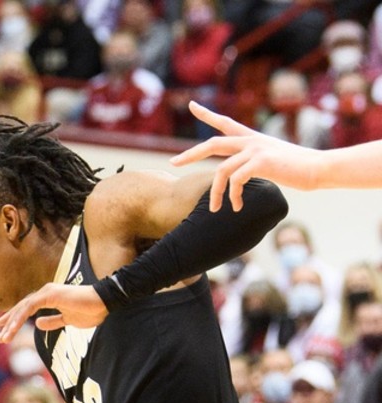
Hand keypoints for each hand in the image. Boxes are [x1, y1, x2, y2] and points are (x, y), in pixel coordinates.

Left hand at [0, 283, 107, 342]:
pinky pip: (30, 307)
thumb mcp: (68, 320)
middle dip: (10, 323)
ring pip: (23, 308)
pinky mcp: (50, 294)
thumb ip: (53, 321)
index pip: (27, 308)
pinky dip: (20, 318)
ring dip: (12, 323)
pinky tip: (13, 328)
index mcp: (49, 298)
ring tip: (4, 337)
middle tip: (0, 337)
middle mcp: (46, 293)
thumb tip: (37, 324)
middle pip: (22, 308)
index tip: (5, 329)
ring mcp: (47, 292)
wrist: (104, 302)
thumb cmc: (90, 310)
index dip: (15, 318)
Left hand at [170, 102, 321, 210]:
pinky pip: (235, 180)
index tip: (192, 105)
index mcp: (252, 138)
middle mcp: (251, 140)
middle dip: (190, 154)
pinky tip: (236, 207)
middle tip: (173, 164)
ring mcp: (255, 149)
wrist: (317, 168)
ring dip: (216, 193)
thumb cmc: (295, 169)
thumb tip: (234, 174)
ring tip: (216, 209)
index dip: (207, 114)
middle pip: (212, 143)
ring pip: (221, 170)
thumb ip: (250, 162)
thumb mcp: (269, 161)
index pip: (225, 122)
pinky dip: (233, 196)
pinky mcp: (261, 161)